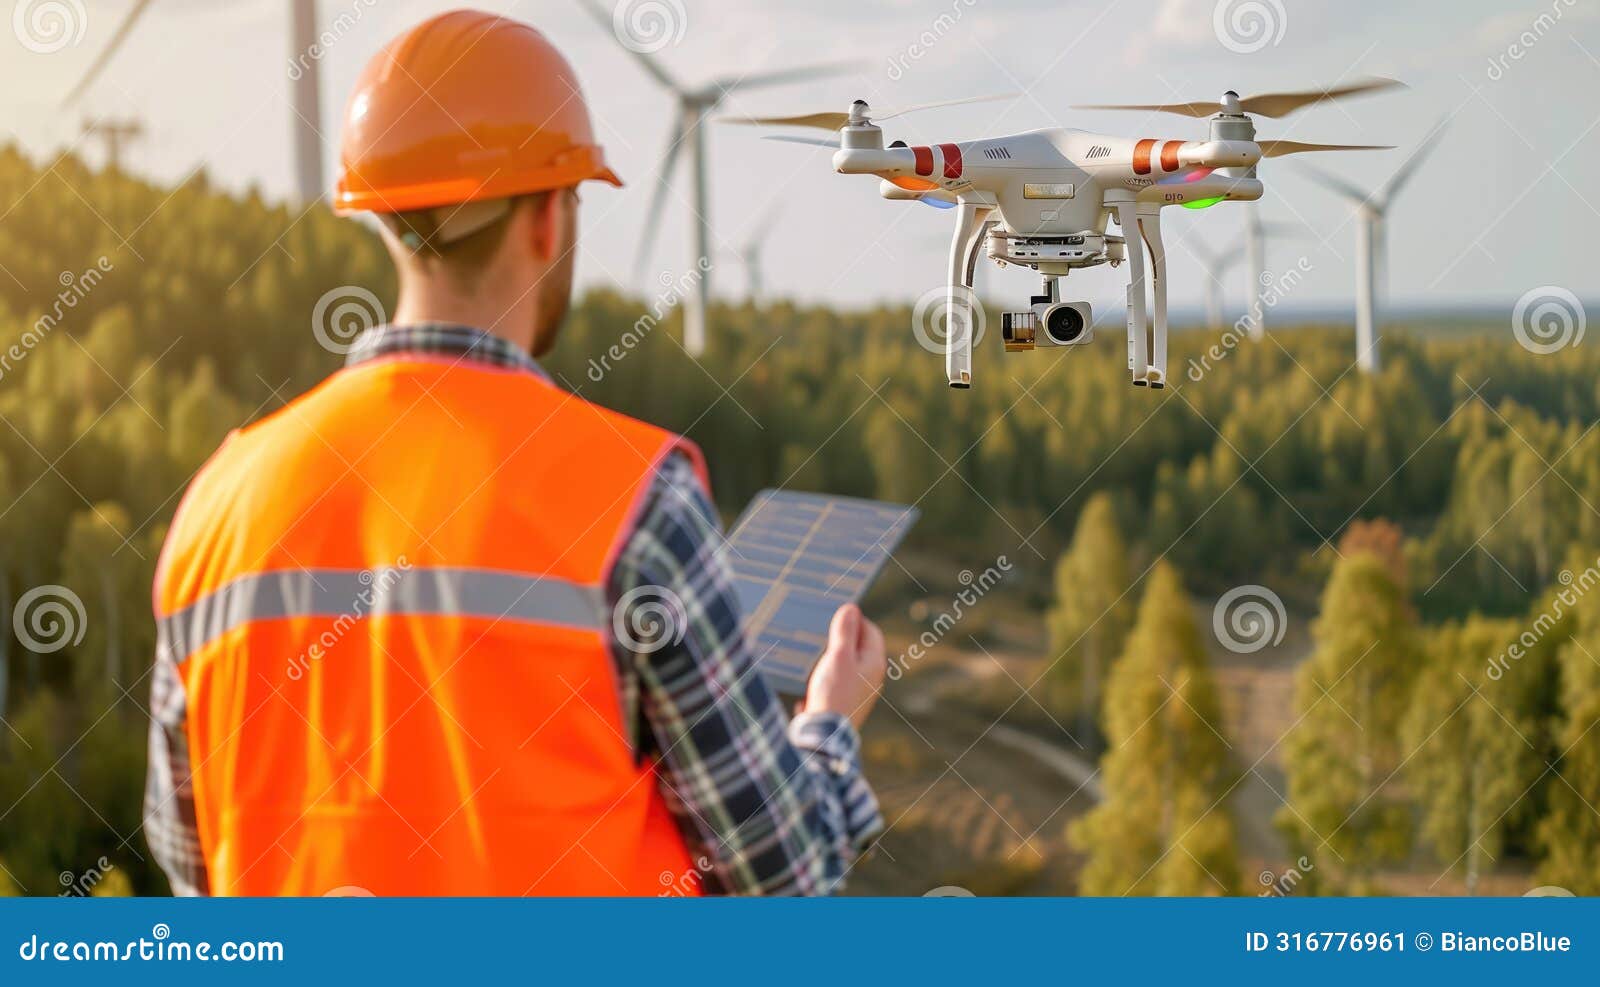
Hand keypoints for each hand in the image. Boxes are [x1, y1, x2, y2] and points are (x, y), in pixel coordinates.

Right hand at [800, 603, 885, 728]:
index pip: (871, 631)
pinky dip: (823, 680)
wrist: (823, 737)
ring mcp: (858, 693)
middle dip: (840, 639)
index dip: (854, 619)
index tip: (835, 615)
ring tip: (812, 655)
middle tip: (822, 631)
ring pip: (845, 667)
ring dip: (829, 660)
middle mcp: (871, 679)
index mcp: (874, 663)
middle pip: (858, 649)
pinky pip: (834, 686)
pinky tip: (807, 683)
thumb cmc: (834, 694)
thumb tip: (851, 609)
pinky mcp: (843, 705)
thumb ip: (844, 632)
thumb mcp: (838, 656)